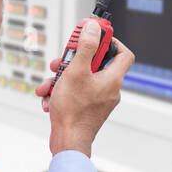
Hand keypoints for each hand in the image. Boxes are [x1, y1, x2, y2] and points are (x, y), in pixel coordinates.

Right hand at [37, 19, 134, 156]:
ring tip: (49, 85)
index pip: (123, 53)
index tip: (94, 36)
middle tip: (60, 61)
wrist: (68, 142)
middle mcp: (109, 89)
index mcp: (112, 78)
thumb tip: (93, 28)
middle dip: (73, 61)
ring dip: (61, 79)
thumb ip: (85, 47)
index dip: (111, 41)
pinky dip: (61, 93)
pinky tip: (49, 99)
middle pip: (94, 64)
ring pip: (80, 79)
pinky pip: (75, 93)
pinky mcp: (87, 109)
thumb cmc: (73, 111)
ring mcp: (99, 100)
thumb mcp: (76, 71)